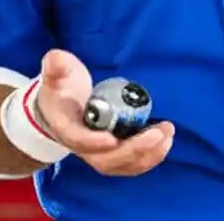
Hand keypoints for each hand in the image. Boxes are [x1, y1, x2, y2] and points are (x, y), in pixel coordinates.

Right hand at [35, 49, 174, 176]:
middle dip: (133, 150)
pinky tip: (165, 140)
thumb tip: (56, 59)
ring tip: (167, 135)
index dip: (93, 142)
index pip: (78, 139)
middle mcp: (82, 146)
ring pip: (121, 165)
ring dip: (147, 155)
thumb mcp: (56, 73)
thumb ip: (56, 66)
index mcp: (66, 127)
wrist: (59, 107)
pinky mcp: (112, 153)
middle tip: (156, 134)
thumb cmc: (61, 88)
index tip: (112, 139)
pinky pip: (131, 163)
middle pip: (105, 160)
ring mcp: (98, 153)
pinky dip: (150, 157)